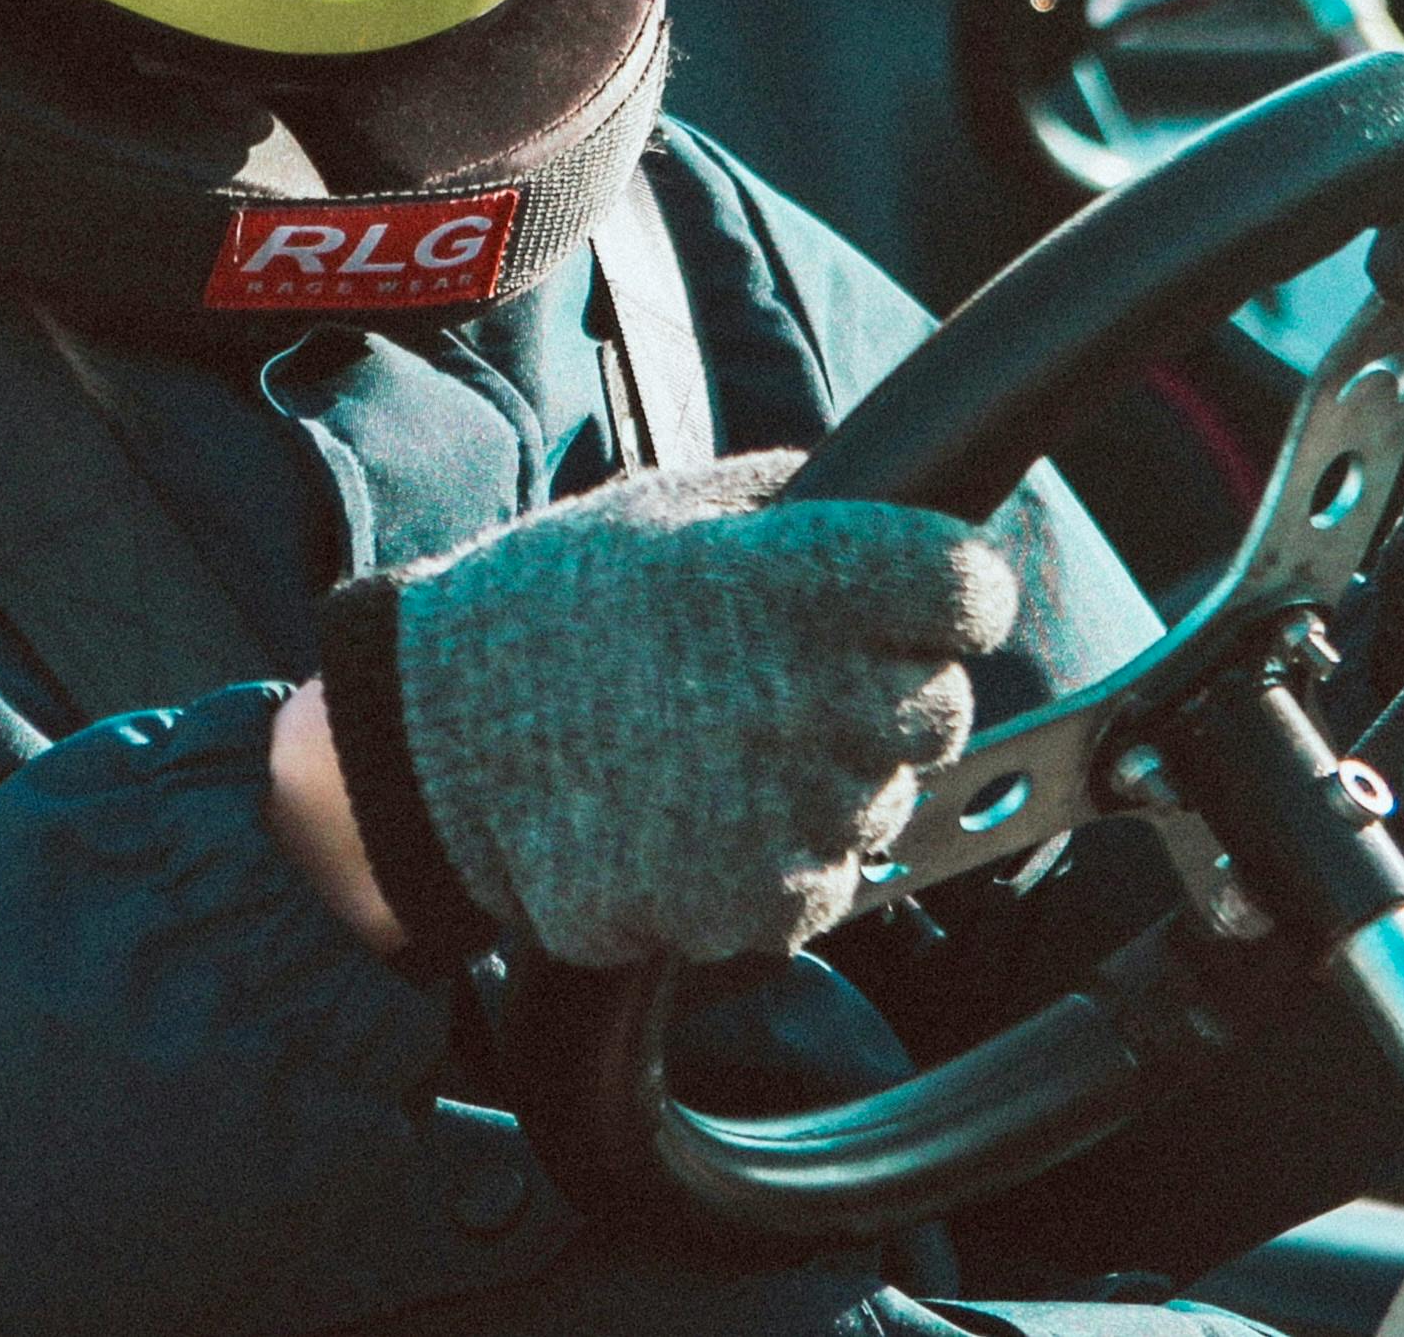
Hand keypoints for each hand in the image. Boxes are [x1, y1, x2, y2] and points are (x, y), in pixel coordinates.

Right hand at [309, 453, 1016, 969]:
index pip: (966, 585)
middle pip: (940, 707)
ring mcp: (785, 804)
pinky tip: (705, 819)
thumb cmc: (555, 611)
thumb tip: (908, 507)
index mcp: (796, 574)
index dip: (951, 593)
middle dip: (886, 695)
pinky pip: (825, 888)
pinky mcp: (752, 899)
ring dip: (828, 786)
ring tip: (723, 753)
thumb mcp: (673, 507)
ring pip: (883, 804)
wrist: (438, 746)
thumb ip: (804, 504)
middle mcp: (808, 689)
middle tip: (792, 684)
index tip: (919, 601)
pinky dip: (780, 865)